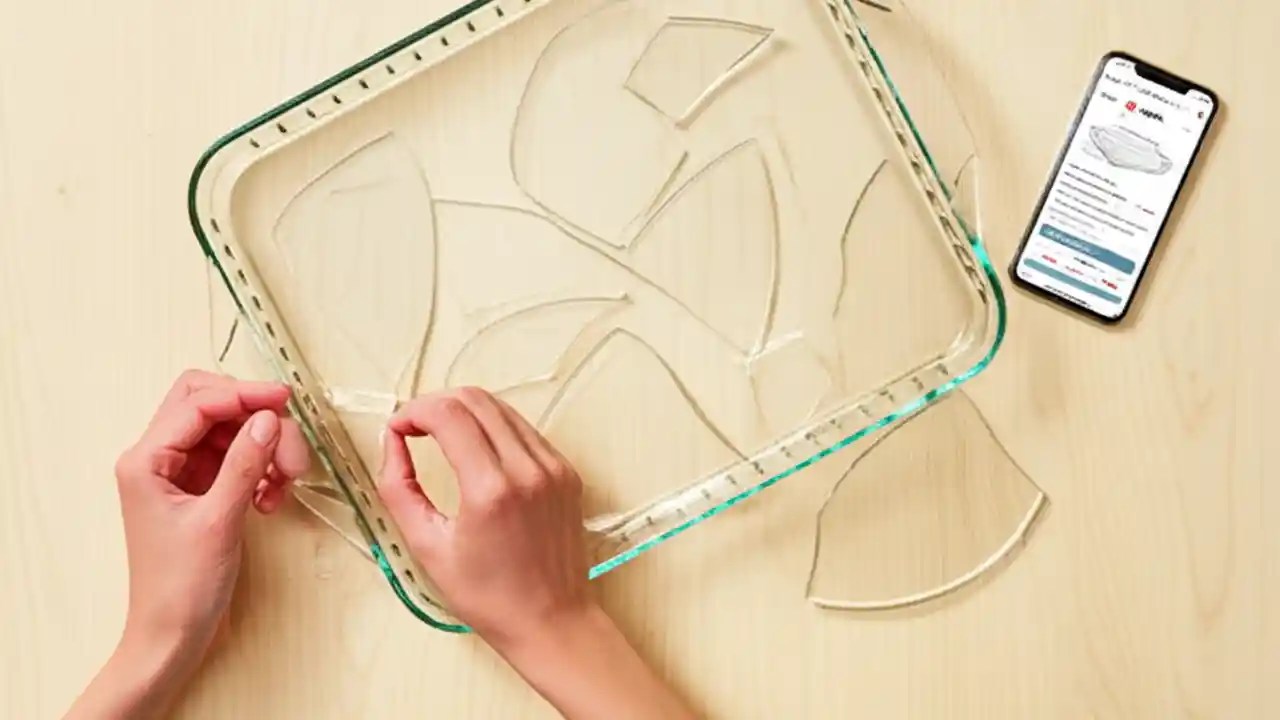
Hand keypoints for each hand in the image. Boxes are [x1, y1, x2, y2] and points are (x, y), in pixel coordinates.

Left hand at [68, 371, 310, 719]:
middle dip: (254, 417)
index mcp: (146, 460)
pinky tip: (271, 499)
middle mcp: (158, 458)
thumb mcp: (218, 520)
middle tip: (289, 445)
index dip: (244, 395)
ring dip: (263, 447)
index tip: (286, 401)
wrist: (172, 636)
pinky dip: (260, 470)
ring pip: (229, 432)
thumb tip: (269, 418)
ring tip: (285, 481)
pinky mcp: (200, 490)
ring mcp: (180, 473)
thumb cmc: (182, 586)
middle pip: (210, 406)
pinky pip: (236, 459)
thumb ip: (243, 463)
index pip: (198, 402)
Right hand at [377, 387, 590, 646]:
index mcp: (491, 489)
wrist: (551, 620)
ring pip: (502, 408)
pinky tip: (476, 451)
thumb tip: (393, 442)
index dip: (413, 411)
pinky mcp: (567, 471)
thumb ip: (399, 488)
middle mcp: (528, 469)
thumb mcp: (427, 547)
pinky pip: (524, 429)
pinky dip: (493, 428)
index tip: (397, 429)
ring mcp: (554, 467)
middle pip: (475, 399)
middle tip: (414, 429)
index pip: (448, 414)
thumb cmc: (488, 596)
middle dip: (435, 404)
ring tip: (440, 436)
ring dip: (465, 411)